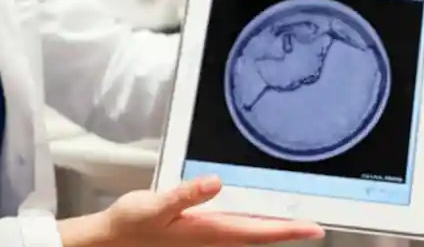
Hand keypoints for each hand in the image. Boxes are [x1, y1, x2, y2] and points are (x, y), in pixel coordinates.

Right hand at [58, 175, 324, 245]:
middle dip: (286, 229)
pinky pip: (233, 231)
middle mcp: (211, 239)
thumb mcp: (155, 205)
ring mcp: (205, 239)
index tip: (315, 229)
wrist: (108, 241)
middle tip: (315, 224)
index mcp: (207, 232)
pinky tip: (254, 214)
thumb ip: (186, 194)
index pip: (256, 231)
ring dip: (270, 227)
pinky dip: (250, 223)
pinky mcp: (197, 235)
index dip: (287, 230)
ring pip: (247, 234)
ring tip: (294, 218)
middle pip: (258, 234)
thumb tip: (216, 181)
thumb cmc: (131, 224)